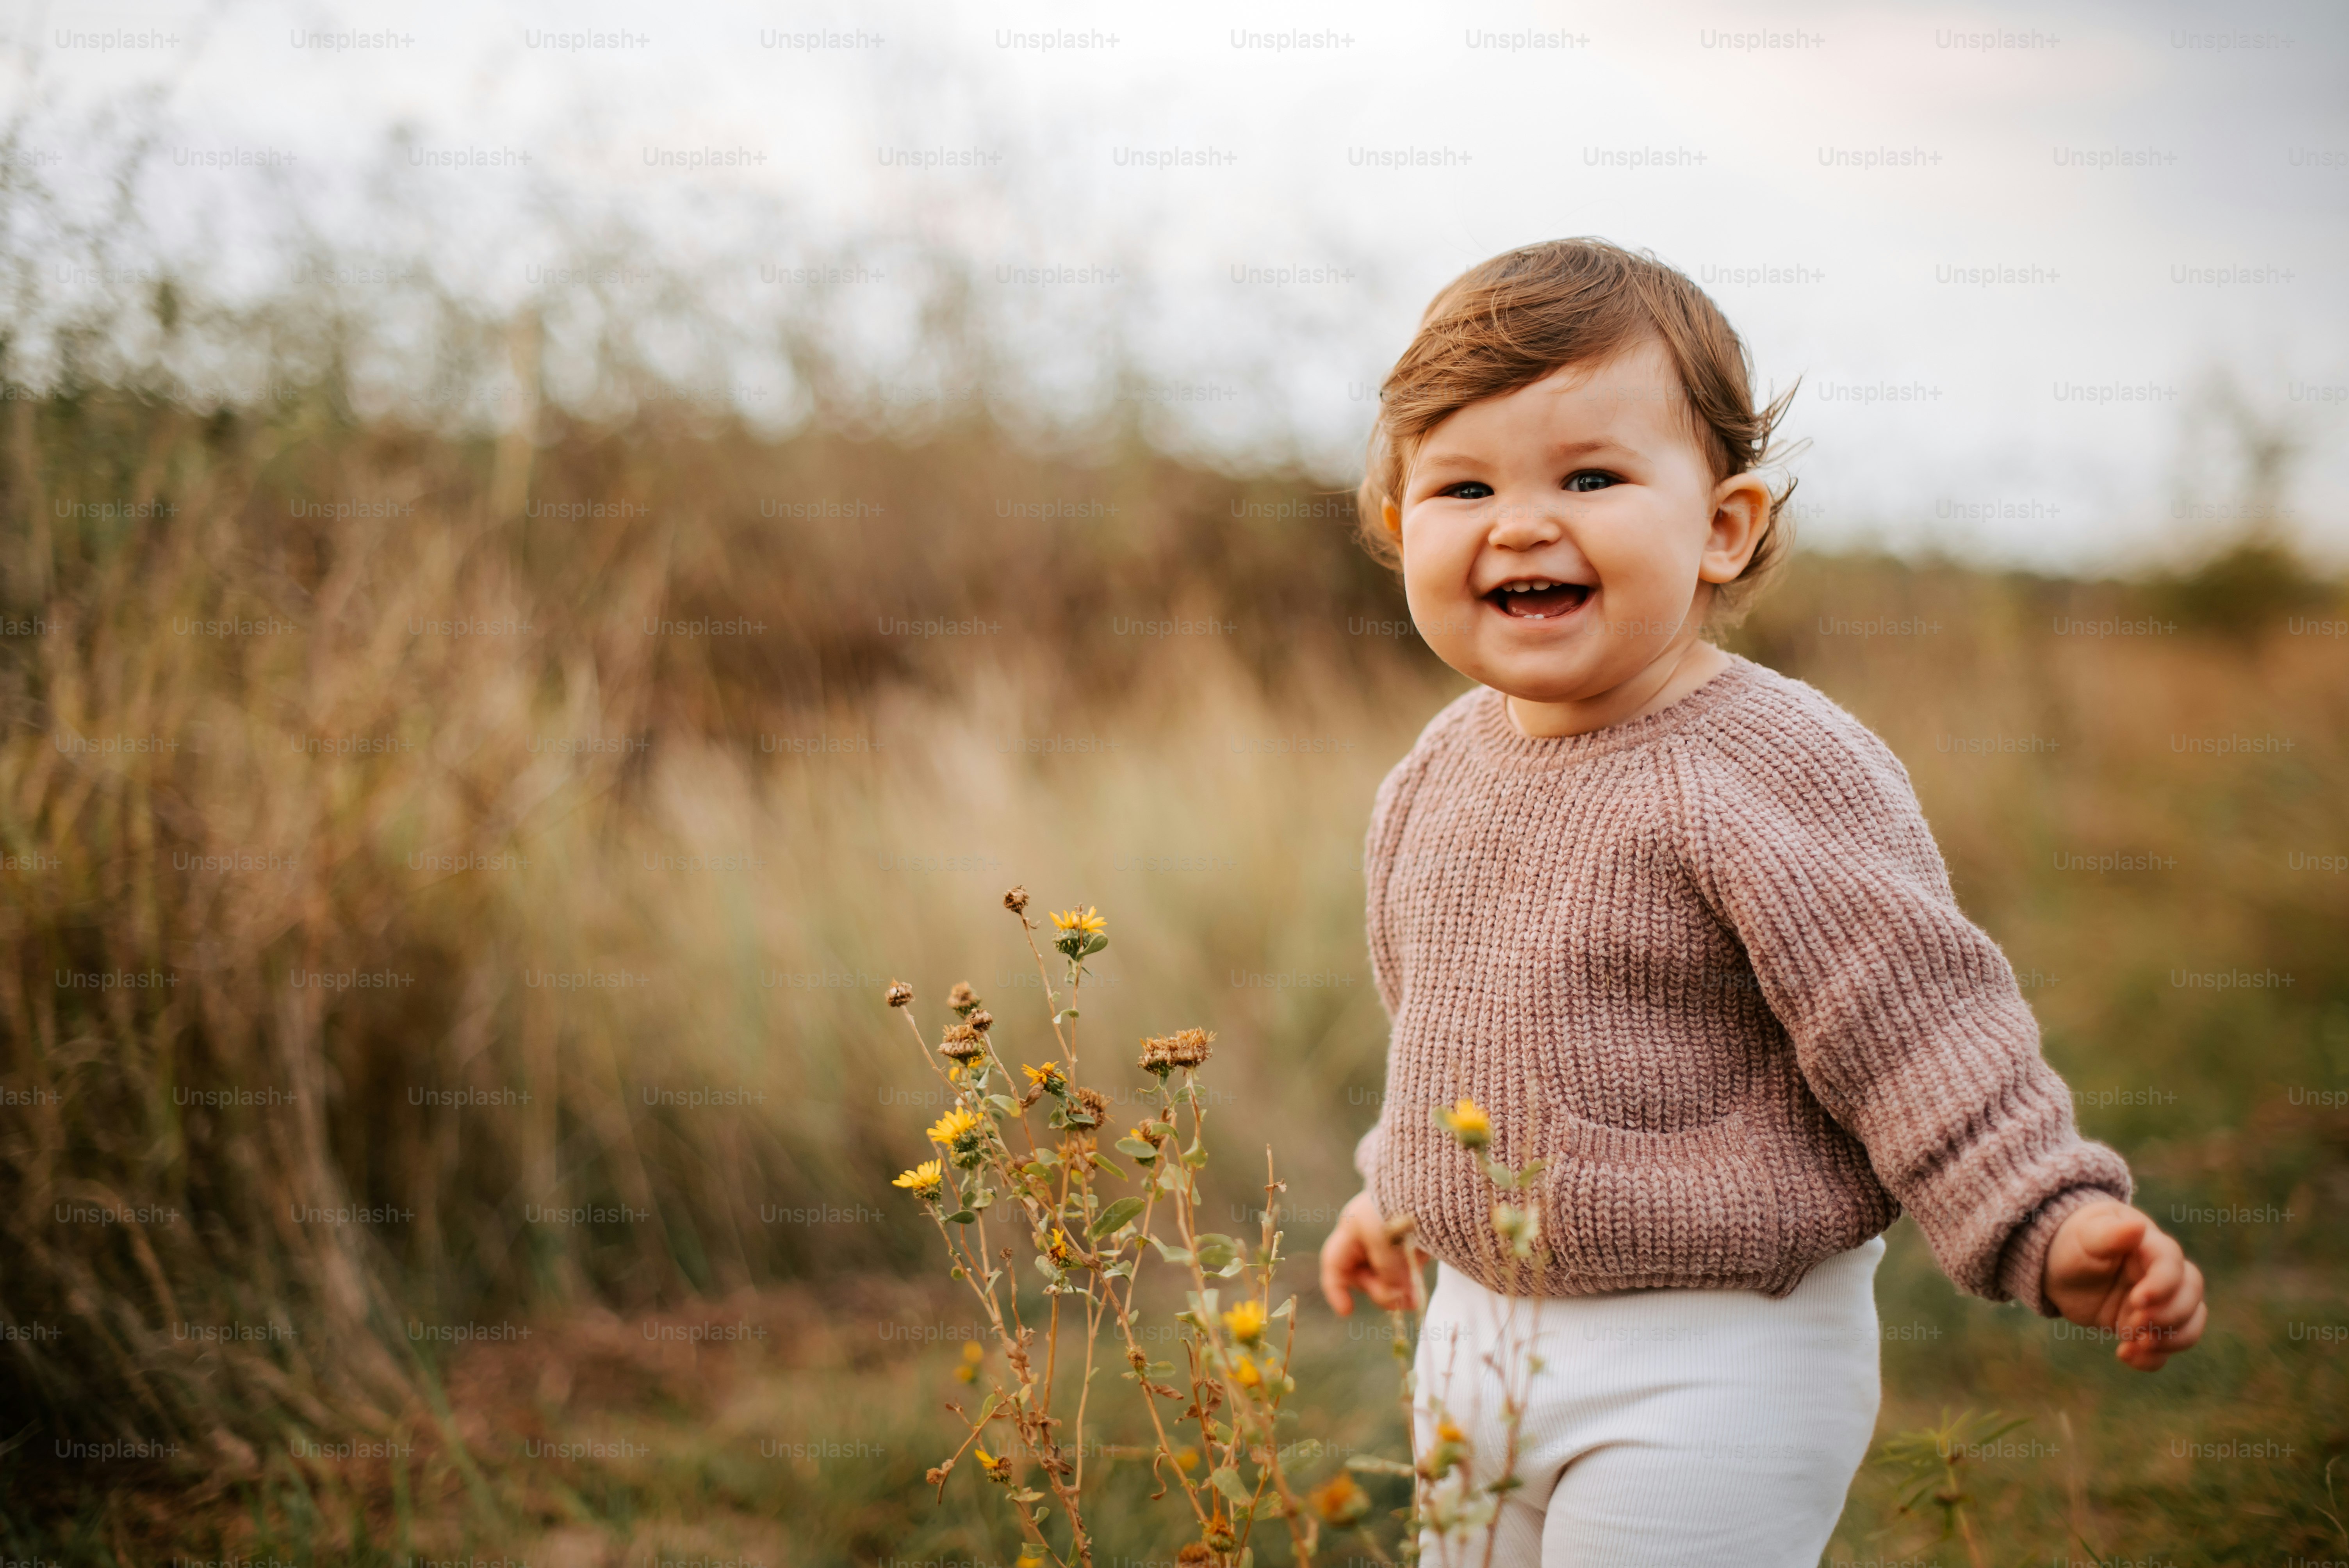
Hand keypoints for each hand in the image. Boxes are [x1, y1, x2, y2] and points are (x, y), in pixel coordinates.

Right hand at [1319, 1189, 1428, 1315]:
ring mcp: (1391, 1244)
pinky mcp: (1413, 1248)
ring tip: (1412, 1301)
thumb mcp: (1384, 1239)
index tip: (1348, 1312)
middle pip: (1362, 1276)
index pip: (1334, 1263)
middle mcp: (1368, 1238)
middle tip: (1397, 1298)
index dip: (1335, 1289)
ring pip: (1386, 1279)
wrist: (1433, 1186)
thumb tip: (1399, 1298)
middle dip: (1377, 1291)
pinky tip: (1416, 1297)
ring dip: (1396, 1293)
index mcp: (1352, 1230)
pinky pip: (1405, 1275)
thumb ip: (1386, 1271)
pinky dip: (1409, 1287)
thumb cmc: (1399, 1207)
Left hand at [2041, 1199, 2207, 1370]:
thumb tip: (2138, 1226)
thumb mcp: (2085, 1237)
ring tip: (2135, 1345)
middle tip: (2134, 1325)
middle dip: (2169, 1315)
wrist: (2062, 1268)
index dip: (2163, 1285)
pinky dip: (2154, 1358)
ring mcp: (2161, 1301)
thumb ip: (2110, 1234)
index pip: (2172, 1264)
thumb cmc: (2075, 1244)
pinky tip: (2124, 1354)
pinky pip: (2167, 1346)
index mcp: (2150, 1245)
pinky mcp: (2151, 1325)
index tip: (2138, 1301)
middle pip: (2191, 1295)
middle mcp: (2164, 1274)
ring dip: (2170, 1340)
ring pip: (2190, 1322)